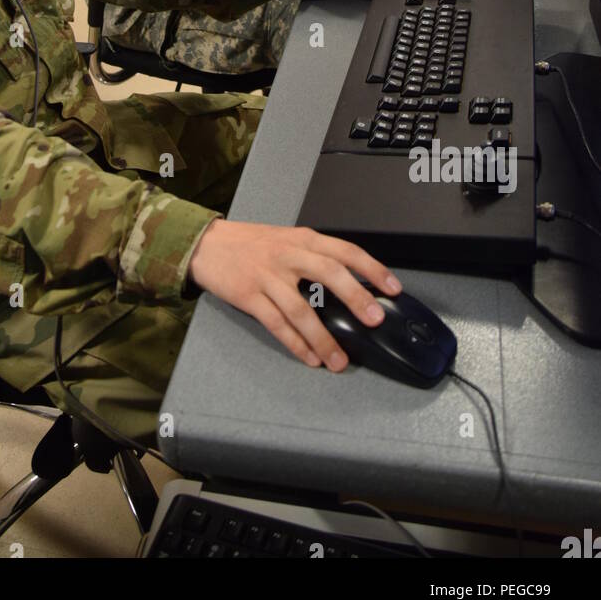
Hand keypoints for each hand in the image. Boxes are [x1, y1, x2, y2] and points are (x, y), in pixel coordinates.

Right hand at [188, 218, 402, 369]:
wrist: (207, 244)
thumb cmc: (251, 244)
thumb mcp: (287, 240)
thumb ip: (315, 256)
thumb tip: (353, 284)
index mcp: (302, 239)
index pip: (345, 251)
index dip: (372, 269)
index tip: (393, 288)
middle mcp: (287, 255)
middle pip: (328, 273)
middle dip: (355, 297)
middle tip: (375, 319)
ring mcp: (267, 276)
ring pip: (301, 309)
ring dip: (323, 338)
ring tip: (339, 360)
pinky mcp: (248, 295)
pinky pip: (276, 323)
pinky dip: (295, 343)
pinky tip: (309, 357)